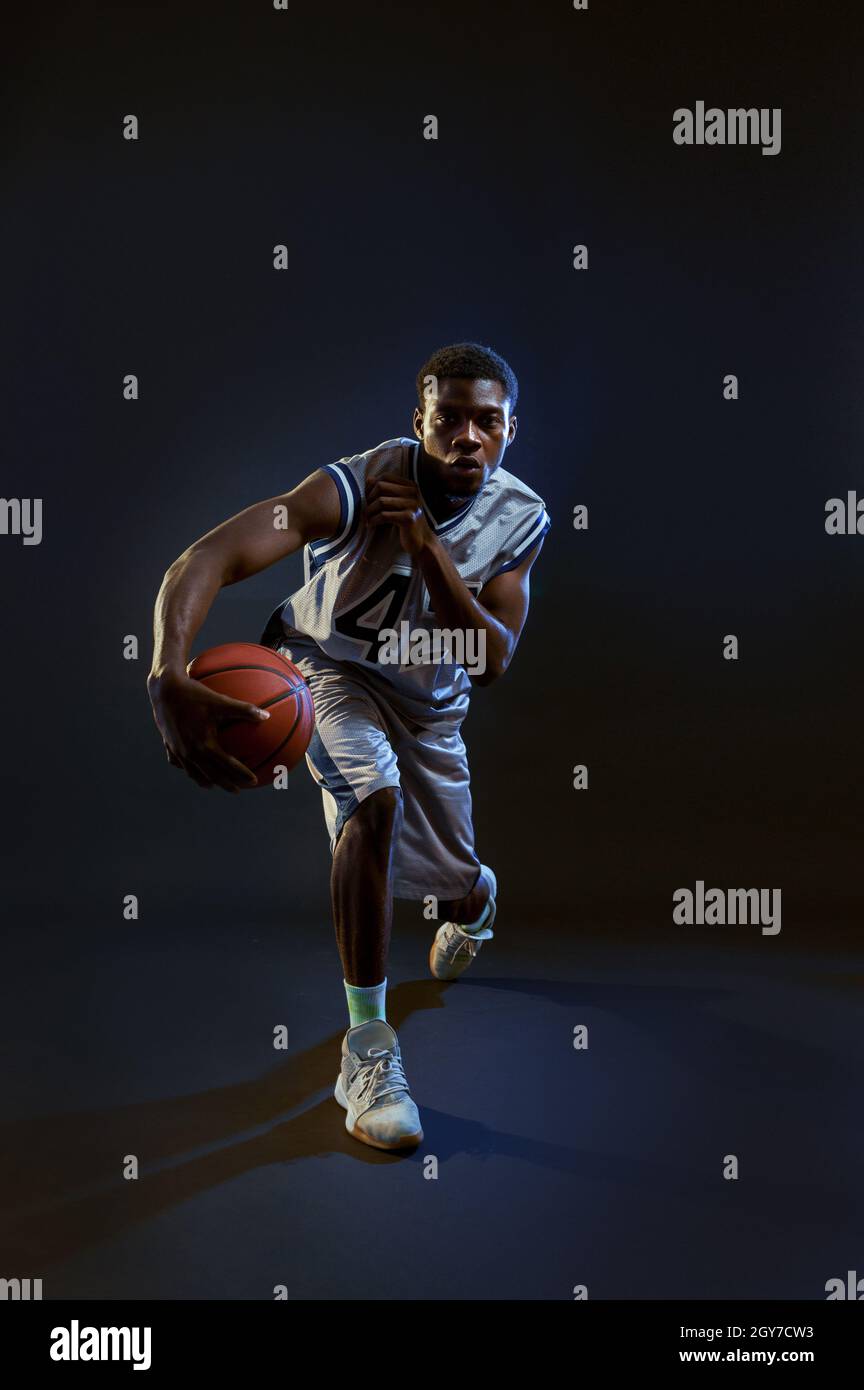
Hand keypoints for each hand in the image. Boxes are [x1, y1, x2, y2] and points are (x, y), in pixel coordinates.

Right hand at [147, 670, 268, 791]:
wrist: (164, 690)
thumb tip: (266, 716)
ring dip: (206, 780)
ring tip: (215, 785)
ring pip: (193, 773)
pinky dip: (189, 769)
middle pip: (211, 775)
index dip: (242, 775)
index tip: (253, 781)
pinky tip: (194, 768)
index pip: (228, 765)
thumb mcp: (221, 700)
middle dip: (226, 784)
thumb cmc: (194, 694)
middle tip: (238, 790)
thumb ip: (244, 709)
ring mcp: (178, 751)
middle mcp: (190, 752)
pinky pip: (179, 764)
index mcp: (205, 744)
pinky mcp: (169, 746)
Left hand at [365, 475, 434, 558]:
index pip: (385, 477)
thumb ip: (384, 491)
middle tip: (366, 510)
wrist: (422, 541)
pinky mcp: (409, 518)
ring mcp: (412, 505)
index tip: (367, 498)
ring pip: (380, 501)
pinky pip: (383, 516)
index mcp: (411, 486)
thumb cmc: (405, 522)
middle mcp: (413, 492)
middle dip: (369, 498)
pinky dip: (373, 520)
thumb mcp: (396, 503)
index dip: (372, 486)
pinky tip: (371, 525)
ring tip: (367, 518)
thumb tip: (369, 479)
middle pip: (381, 487)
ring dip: (369, 511)